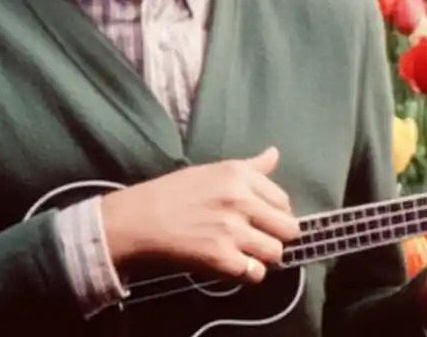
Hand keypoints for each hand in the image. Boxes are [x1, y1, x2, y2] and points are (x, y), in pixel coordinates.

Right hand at [99, 146, 300, 282]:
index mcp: (241, 175)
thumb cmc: (174, 192)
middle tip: (257, 239)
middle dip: (275, 237)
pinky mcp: (220, 257)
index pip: (283, 201)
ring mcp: (232, 230)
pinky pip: (255, 273)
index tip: (261, 220)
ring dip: (263, 257)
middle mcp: (241, 200)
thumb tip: (275, 153)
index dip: (275, 214)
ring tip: (244, 253)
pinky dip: (247, 273)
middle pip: (288, 228)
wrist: (138, 219)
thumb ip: (250, 166)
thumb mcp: (213, 170)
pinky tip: (232, 265)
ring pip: (276, 253)